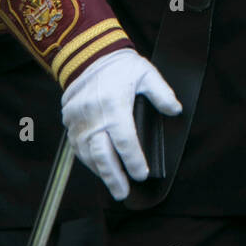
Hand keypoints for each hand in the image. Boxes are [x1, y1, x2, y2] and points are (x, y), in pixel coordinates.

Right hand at [61, 48, 180, 199]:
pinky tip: (98, 167)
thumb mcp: (146, 73)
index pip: (126, 141)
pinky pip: (77, 147)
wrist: (87, 53)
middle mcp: (94, 116)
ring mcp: (79, 121)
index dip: (133, 160)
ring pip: (88, 155)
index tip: (141, 174)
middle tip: (123, 193)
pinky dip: (88, 160)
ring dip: (100, 172)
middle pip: (103, 155)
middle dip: (114, 177)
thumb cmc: (119, 65)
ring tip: (113, 184)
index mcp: (115, 106)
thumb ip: (162, 93)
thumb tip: (176, 110)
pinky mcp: (70, 121)